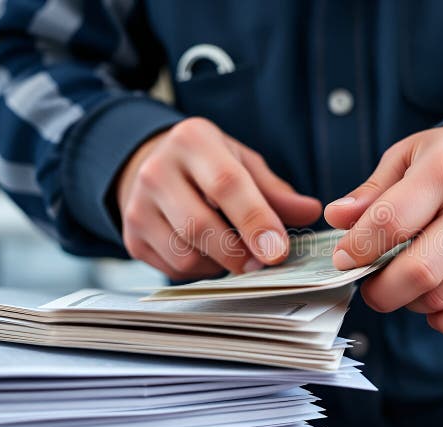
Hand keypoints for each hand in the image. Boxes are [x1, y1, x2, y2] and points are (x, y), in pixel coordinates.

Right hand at [116, 117, 321, 279]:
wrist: (151, 165)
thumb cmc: (206, 165)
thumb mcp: (243, 163)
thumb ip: (276, 191)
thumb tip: (310, 212)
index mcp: (192, 140)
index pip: (226, 185)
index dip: (255, 221)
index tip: (277, 250)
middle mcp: (157, 170)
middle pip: (200, 225)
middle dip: (238, 253)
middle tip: (263, 264)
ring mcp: (138, 205)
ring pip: (186, 253)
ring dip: (220, 263)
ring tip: (234, 250)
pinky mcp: (131, 236)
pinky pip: (174, 268)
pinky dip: (201, 270)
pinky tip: (208, 252)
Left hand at [324, 126, 442, 335]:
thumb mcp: (411, 155)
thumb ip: (372, 191)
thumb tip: (336, 218)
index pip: (388, 224)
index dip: (356, 250)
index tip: (344, 260)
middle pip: (417, 272)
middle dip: (380, 290)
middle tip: (370, 284)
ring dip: (411, 301)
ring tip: (406, 282)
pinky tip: (435, 306)